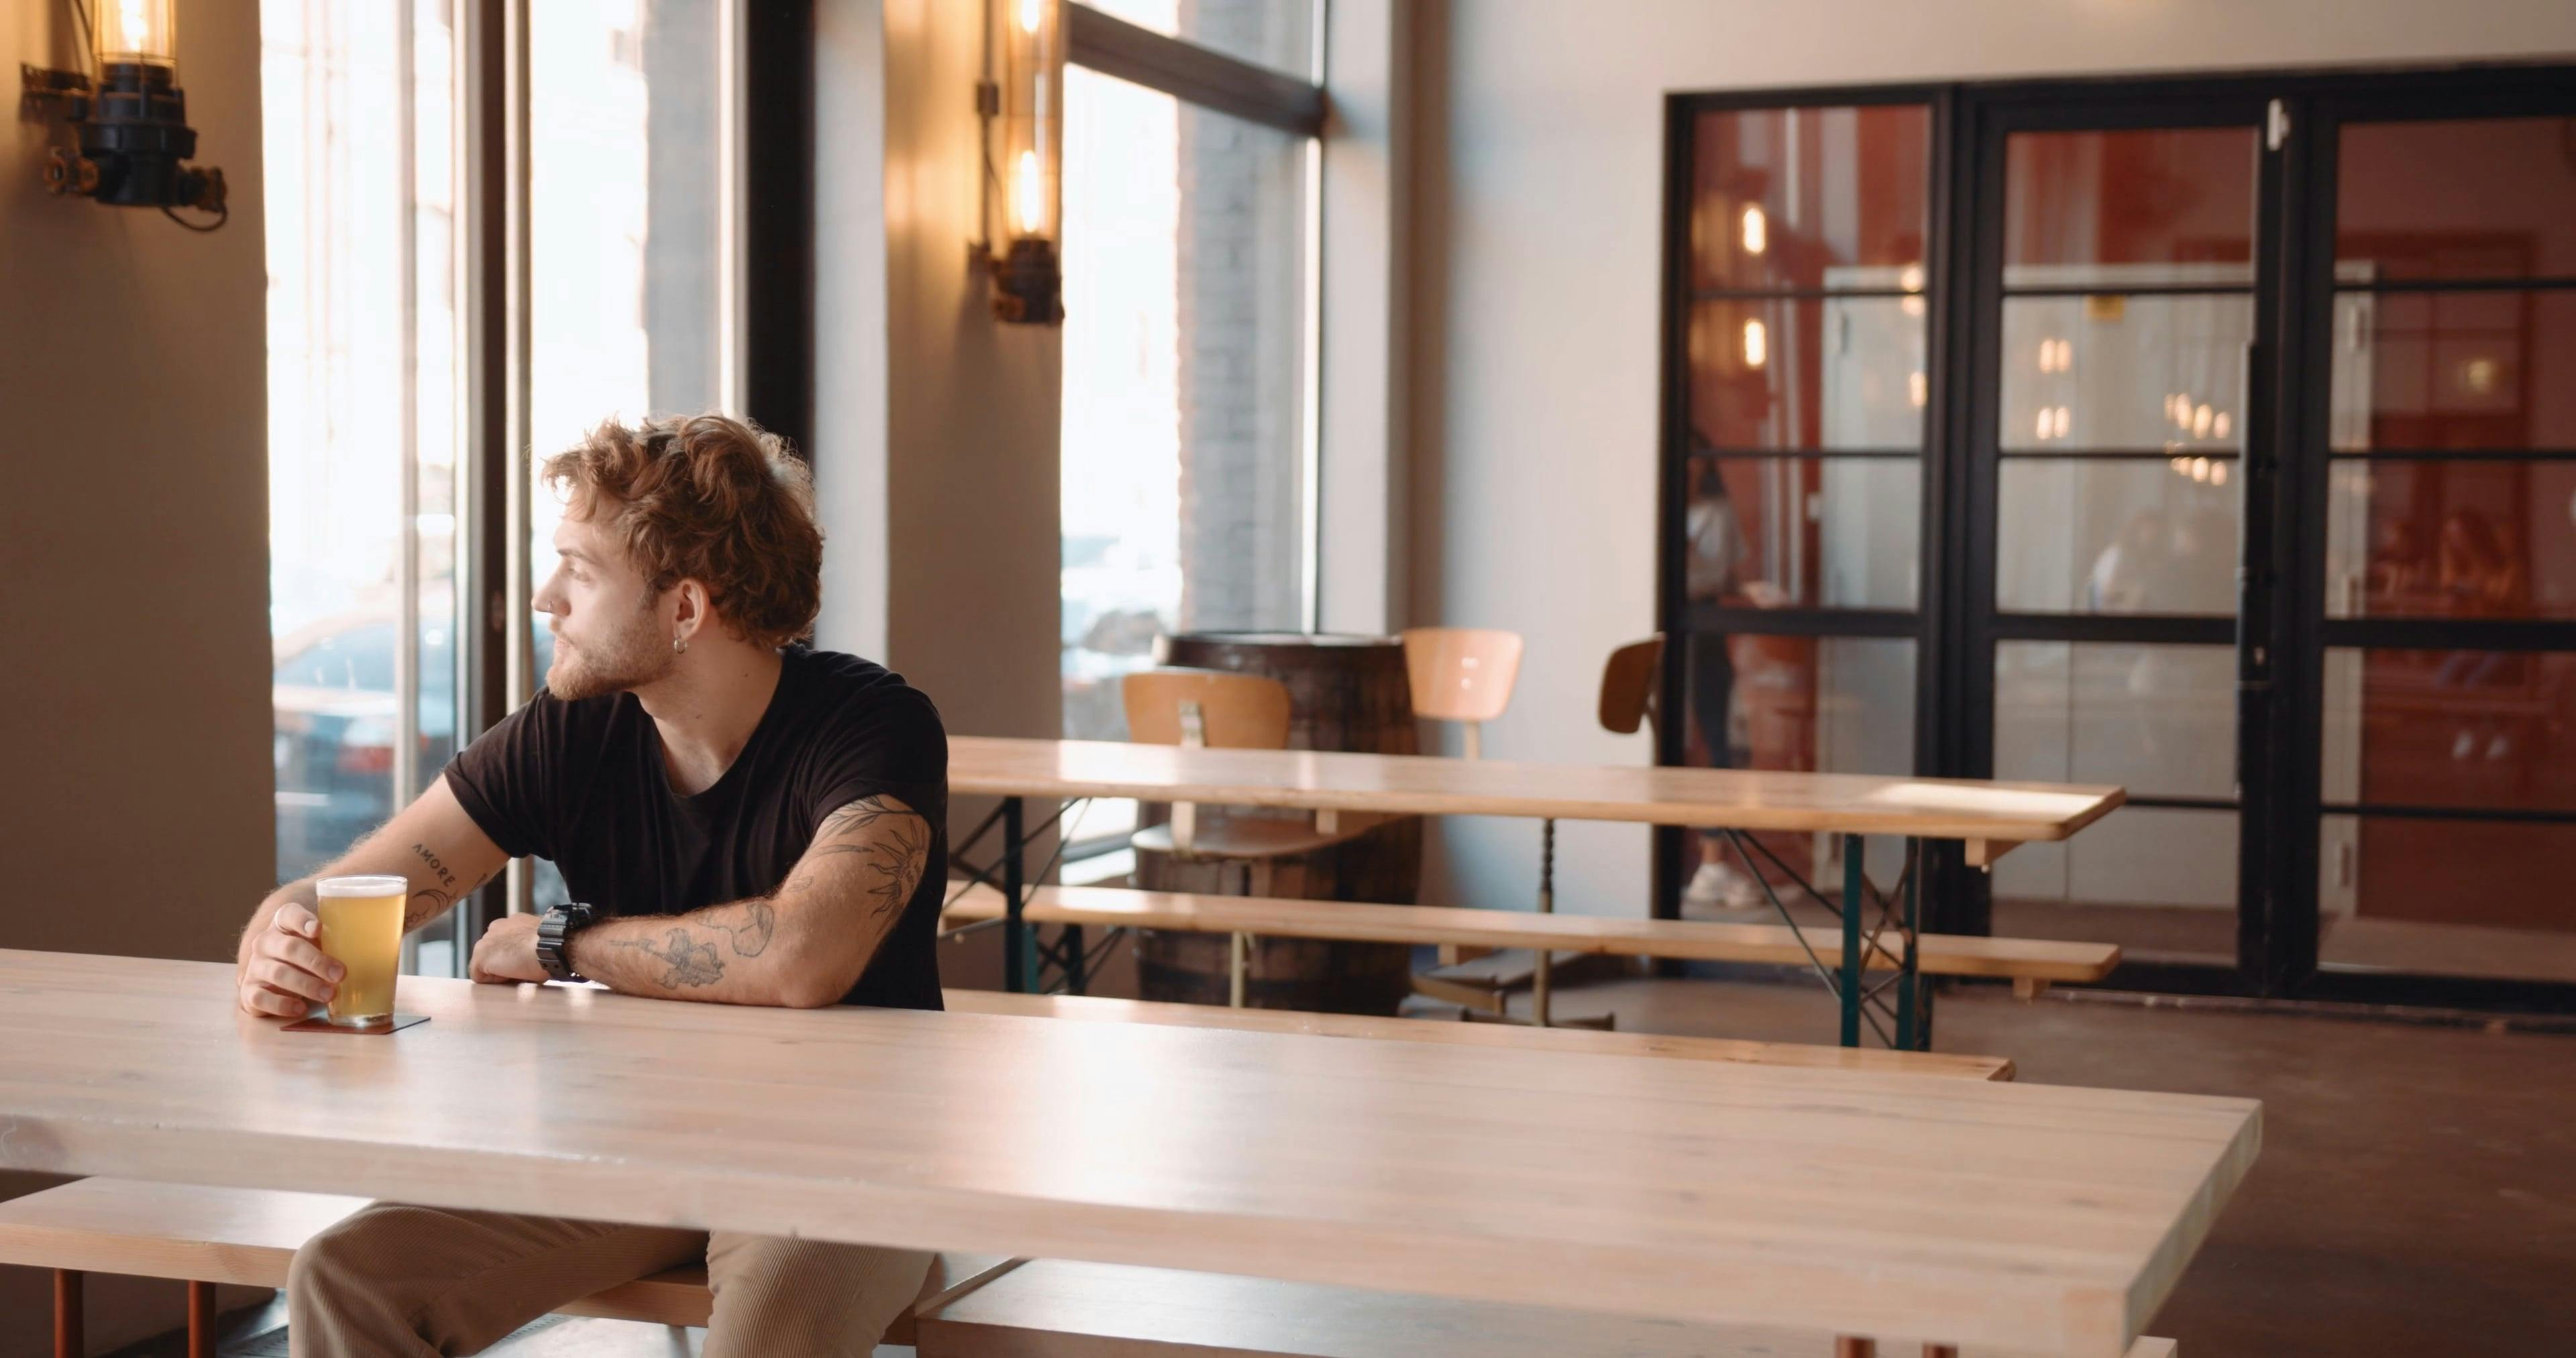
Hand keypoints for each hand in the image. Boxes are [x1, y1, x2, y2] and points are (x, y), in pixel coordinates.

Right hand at [237, 902, 342, 1018]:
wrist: (282, 975)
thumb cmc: (312, 953)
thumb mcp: (326, 941)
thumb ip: (346, 936)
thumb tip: (388, 937)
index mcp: (283, 924)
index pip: (289, 914)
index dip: (302, 920)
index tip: (319, 928)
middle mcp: (266, 943)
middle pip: (289, 947)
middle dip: (316, 961)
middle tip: (341, 974)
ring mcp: (256, 967)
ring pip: (277, 973)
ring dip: (305, 984)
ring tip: (329, 994)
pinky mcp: (250, 991)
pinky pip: (260, 998)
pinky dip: (280, 1004)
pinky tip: (300, 1007)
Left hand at [469, 913, 547, 984]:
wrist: (551, 945)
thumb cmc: (554, 944)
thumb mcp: (543, 939)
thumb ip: (531, 942)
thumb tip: (533, 955)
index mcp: (513, 921)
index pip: (504, 941)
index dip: (515, 955)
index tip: (527, 961)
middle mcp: (497, 927)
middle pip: (493, 952)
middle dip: (505, 962)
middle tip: (524, 968)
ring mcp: (486, 941)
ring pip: (487, 964)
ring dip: (501, 971)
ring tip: (520, 971)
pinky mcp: (480, 957)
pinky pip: (481, 977)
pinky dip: (496, 981)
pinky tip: (512, 974)